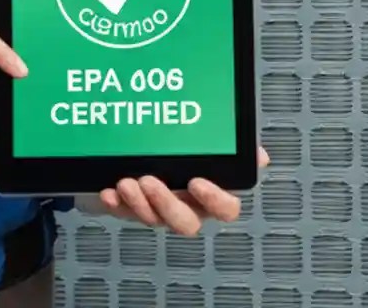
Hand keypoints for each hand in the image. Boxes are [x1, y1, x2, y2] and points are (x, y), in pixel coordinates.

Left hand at [96, 147, 270, 234]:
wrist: (135, 154)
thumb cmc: (178, 149)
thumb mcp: (207, 144)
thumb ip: (230, 149)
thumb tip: (259, 156)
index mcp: (209, 195)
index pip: (225, 209)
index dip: (215, 200)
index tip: (196, 182)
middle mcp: (186, 207)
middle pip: (185, 222)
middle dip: (166, 204)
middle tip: (150, 181)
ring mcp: (157, 212)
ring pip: (152, 219)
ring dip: (138, 203)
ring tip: (126, 182)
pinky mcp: (129, 210)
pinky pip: (122, 213)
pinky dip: (114, 204)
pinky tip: (108, 192)